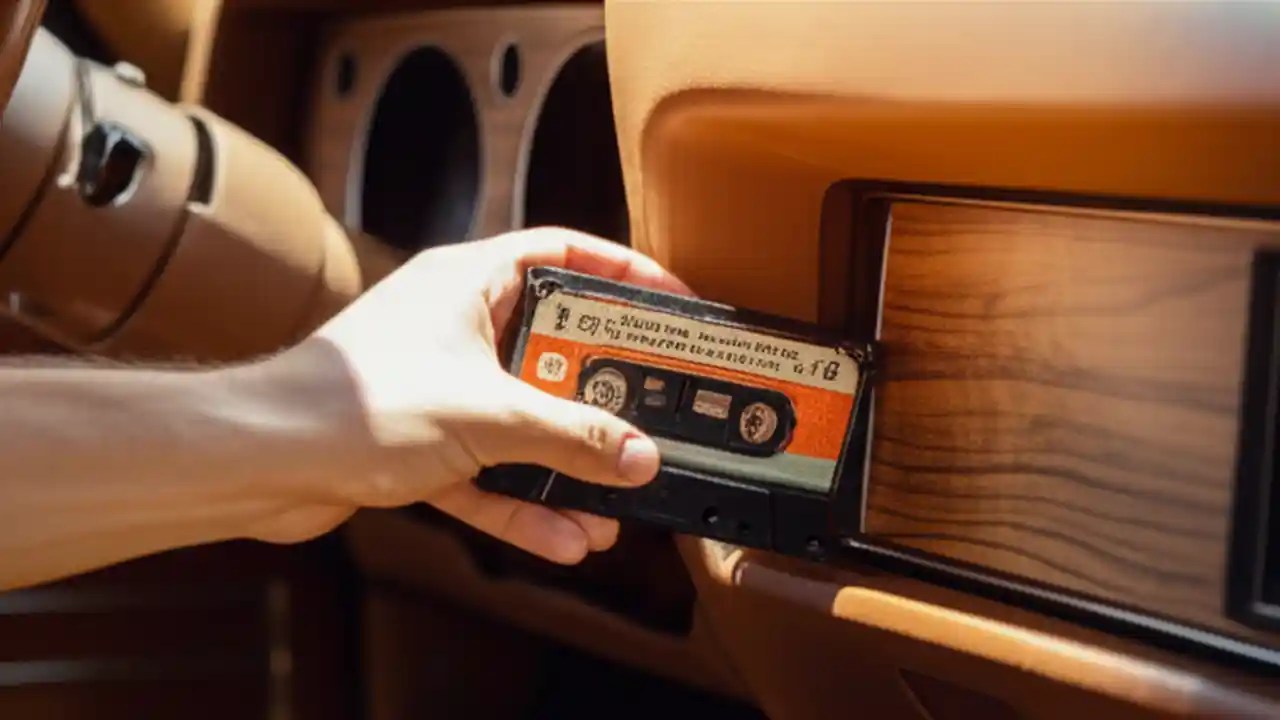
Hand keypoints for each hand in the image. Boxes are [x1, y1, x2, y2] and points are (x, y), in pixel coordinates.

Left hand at [251, 228, 691, 563]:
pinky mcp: (421, 441)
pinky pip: (490, 469)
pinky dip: (524, 504)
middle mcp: (456, 326)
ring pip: (524, 420)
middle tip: (651, 415)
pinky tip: (566, 538)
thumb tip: (637, 455)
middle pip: (555, 348)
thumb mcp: (489, 415)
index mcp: (470, 282)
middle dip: (603, 394)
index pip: (565, 254)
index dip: (622, 271)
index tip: (670, 302)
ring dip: (567, 465)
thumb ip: (572, 436)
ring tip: (615, 502)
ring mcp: (440, 385)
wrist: (261, 462)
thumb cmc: (354, 403)